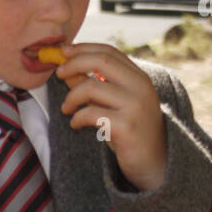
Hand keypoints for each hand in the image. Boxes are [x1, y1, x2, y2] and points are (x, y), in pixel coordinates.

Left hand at [54, 43, 167, 191]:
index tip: (63, 51)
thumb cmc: (129, 130)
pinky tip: (76, 125)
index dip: (83, 48)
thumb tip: (66, 67)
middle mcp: (140, 87)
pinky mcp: (127, 126)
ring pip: (91, 88)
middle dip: (73, 64)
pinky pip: (91, 113)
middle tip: (58, 74)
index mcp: (138, 78)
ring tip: (67, 109)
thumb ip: (93, 84)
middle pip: (101, 61)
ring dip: (71, 97)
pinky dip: (77, 118)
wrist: (153, 163)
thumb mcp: (113, 103)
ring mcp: (135, 106)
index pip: (109, 52)